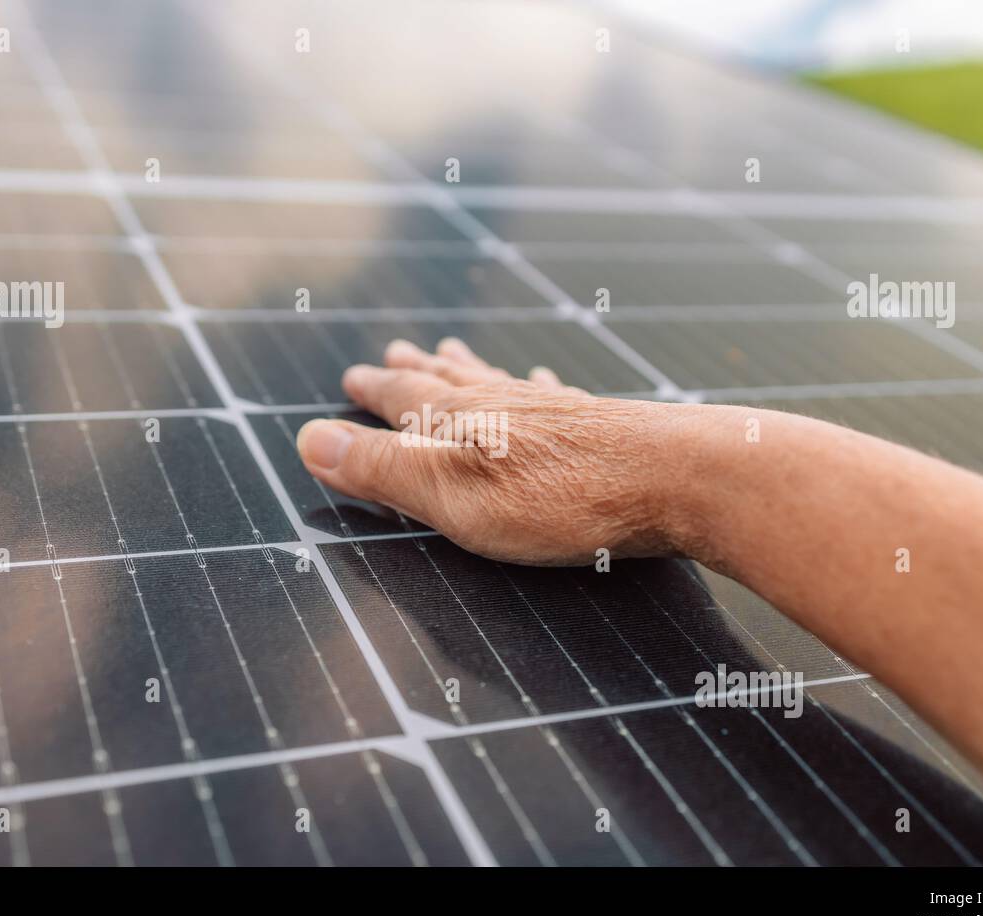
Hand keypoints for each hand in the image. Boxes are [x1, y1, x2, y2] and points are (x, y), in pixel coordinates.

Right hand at [296, 337, 697, 564]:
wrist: (675, 480)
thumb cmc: (558, 498)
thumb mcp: (450, 495)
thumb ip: (381, 469)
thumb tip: (308, 438)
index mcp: (458, 421)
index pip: (402, 400)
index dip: (374, 392)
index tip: (353, 377)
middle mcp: (503, 404)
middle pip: (449, 380)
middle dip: (416, 372)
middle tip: (396, 353)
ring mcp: (552, 412)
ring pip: (497, 380)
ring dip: (468, 368)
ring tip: (452, 350)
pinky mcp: (597, 427)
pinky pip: (553, 394)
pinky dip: (536, 384)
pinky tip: (547, 380)